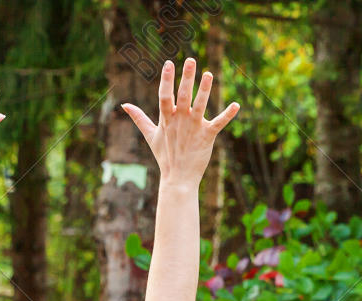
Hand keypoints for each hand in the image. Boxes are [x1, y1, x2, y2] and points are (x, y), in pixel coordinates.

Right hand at [121, 58, 238, 186]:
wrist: (178, 179)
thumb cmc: (165, 156)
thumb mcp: (150, 135)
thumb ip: (139, 118)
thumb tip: (124, 105)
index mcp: (167, 119)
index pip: (165, 96)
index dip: (166, 80)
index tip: (169, 63)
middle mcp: (180, 121)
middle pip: (183, 96)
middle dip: (187, 78)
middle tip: (191, 60)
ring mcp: (194, 128)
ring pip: (200, 106)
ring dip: (205, 90)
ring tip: (209, 74)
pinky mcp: (207, 136)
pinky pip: (218, 123)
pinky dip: (228, 115)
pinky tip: (236, 105)